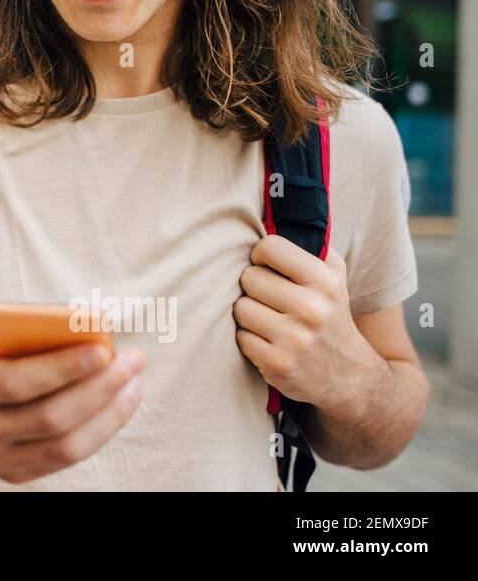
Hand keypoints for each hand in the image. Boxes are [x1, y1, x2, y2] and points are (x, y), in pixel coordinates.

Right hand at [0, 300, 144, 484]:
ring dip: (108, 414)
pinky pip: (65, 458)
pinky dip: (99, 431)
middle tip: (133, 360)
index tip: (102, 349)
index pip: (17, 382)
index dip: (62, 368)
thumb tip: (54, 318)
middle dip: (99, 388)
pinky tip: (119, 402)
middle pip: (50, 417)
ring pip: (64, 445)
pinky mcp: (13, 473)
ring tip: (134, 380)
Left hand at [234, 234, 376, 407]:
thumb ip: (310, 247)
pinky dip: (250, 341)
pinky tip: (270, 344)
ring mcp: (295, 338)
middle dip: (254, 289)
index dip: (261, 257)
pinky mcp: (278, 364)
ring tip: (271, 323)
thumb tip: (273, 214)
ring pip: (240, 308)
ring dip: (249, 316)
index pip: (268, 247)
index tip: (269, 268)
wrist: (353, 380)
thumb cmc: (332, 317)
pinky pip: (240, 338)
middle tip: (271, 301)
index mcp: (326, 280)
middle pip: (248, 278)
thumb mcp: (334, 278)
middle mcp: (313, 308)